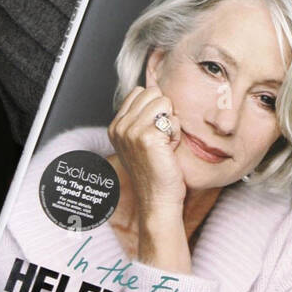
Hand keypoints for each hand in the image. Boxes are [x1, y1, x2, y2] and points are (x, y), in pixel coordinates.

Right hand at [108, 84, 186, 216]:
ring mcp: (132, 131)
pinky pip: (173, 119)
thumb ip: (140, 117)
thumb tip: (156, 91)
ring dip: (170, 123)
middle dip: (163, 113)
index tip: (153, 133)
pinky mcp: (148, 137)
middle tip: (161, 139)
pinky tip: (169, 150)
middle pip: (152, 93)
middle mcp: (120, 127)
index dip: (154, 108)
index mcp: (115, 126)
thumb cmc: (155, 170)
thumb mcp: (139, 140)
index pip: (140, 91)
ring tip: (165, 144)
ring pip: (164, 102)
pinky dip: (176, 134)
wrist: (158, 200)